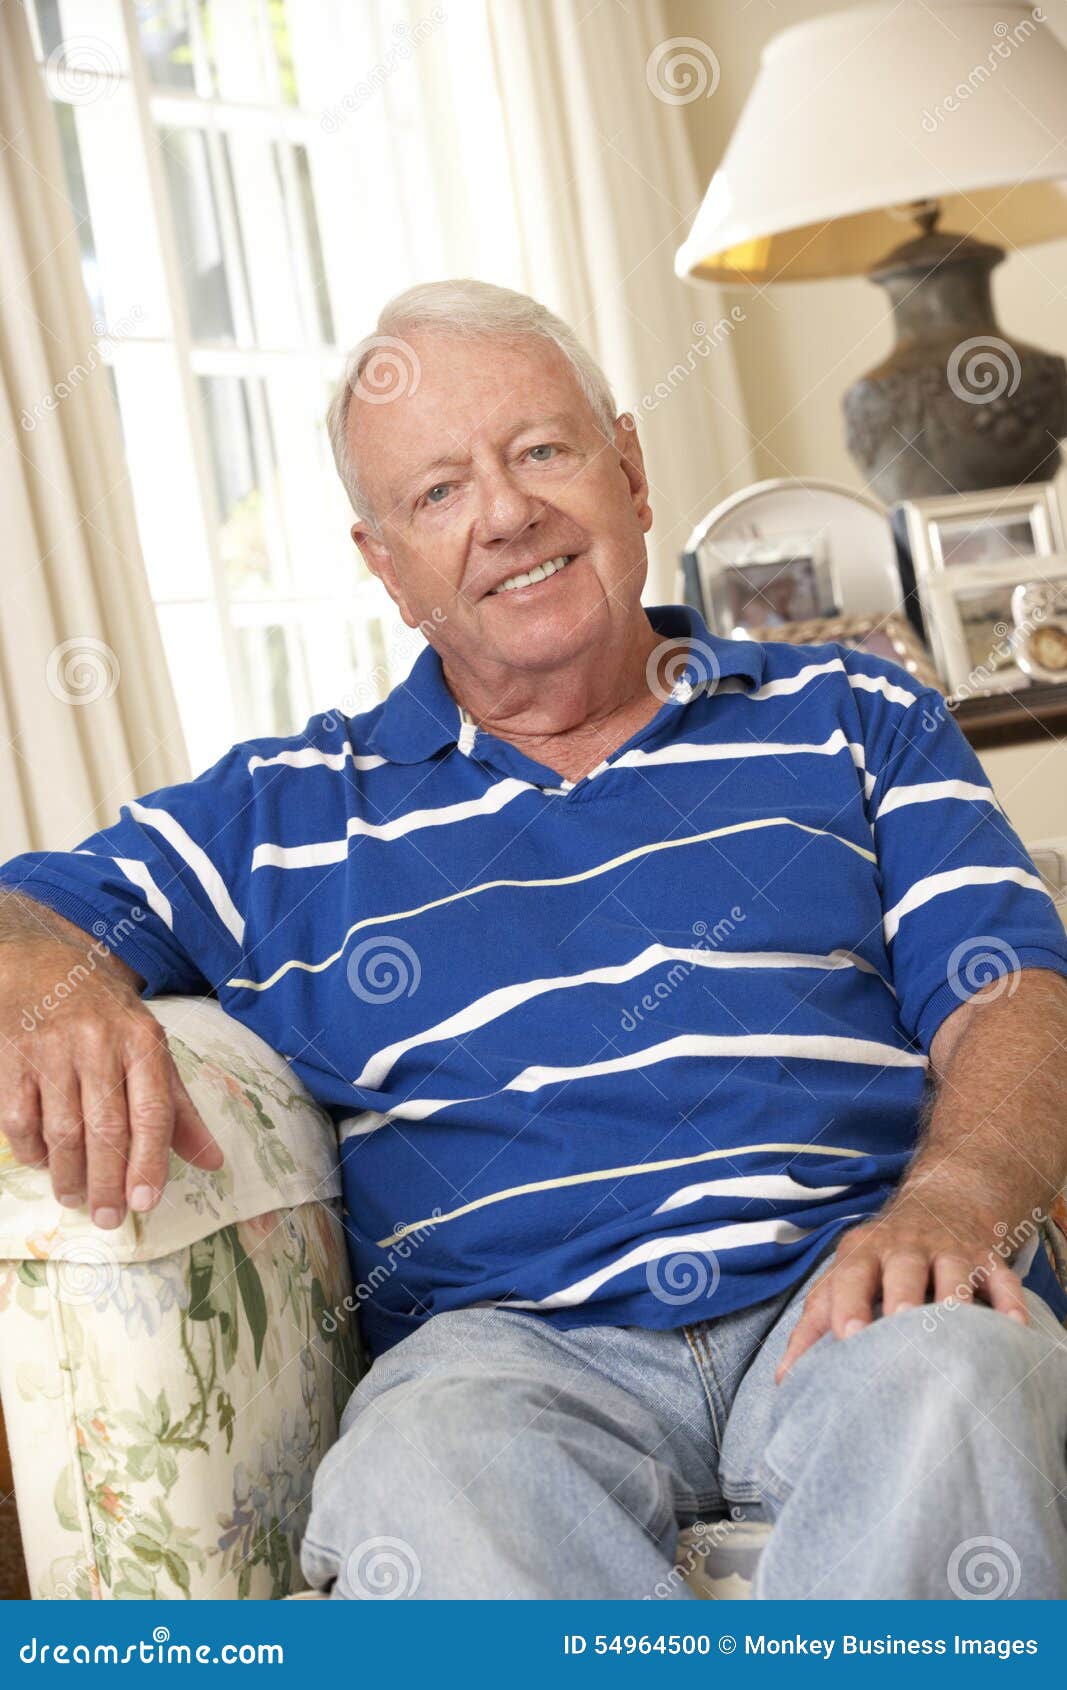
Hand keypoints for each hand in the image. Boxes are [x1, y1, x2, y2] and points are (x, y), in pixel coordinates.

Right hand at [0, 938, 221, 1226]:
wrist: (46, 966)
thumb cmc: (109, 1018)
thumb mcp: (152, 1050)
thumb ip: (179, 1108)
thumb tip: (212, 1162)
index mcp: (142, 1042)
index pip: (151, 1110)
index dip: (150, 1161)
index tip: (146, 1201)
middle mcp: (98, 1044)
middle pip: (105, 1128)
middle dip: (108, 1182)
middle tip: (109, 1218)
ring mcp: (52, 1050)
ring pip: (61, 1130)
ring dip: (69, 1175)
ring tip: (77, 1199)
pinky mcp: (13, 1058)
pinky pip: (19, 1119)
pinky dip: (31, 1151)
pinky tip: (44, 1164)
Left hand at [776, 1201, 1028, 1382]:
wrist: (940, 1204)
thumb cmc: (880, 1259)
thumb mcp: (845, 1277)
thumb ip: (815, 1324)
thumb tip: (785, 1380)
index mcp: (864, 1253)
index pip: (851, 1274)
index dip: (848, 1302)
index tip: (848, 1336)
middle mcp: (905, 1247)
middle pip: (903, 1265)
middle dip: (902, 1293)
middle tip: (902, 1323)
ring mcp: (949, 1250)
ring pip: (953, 1268)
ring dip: (953, 1294)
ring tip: (954, 1325)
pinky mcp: (986, 1258)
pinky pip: (1001, 1277)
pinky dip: (1008, 1300)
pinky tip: (1013, 1328)